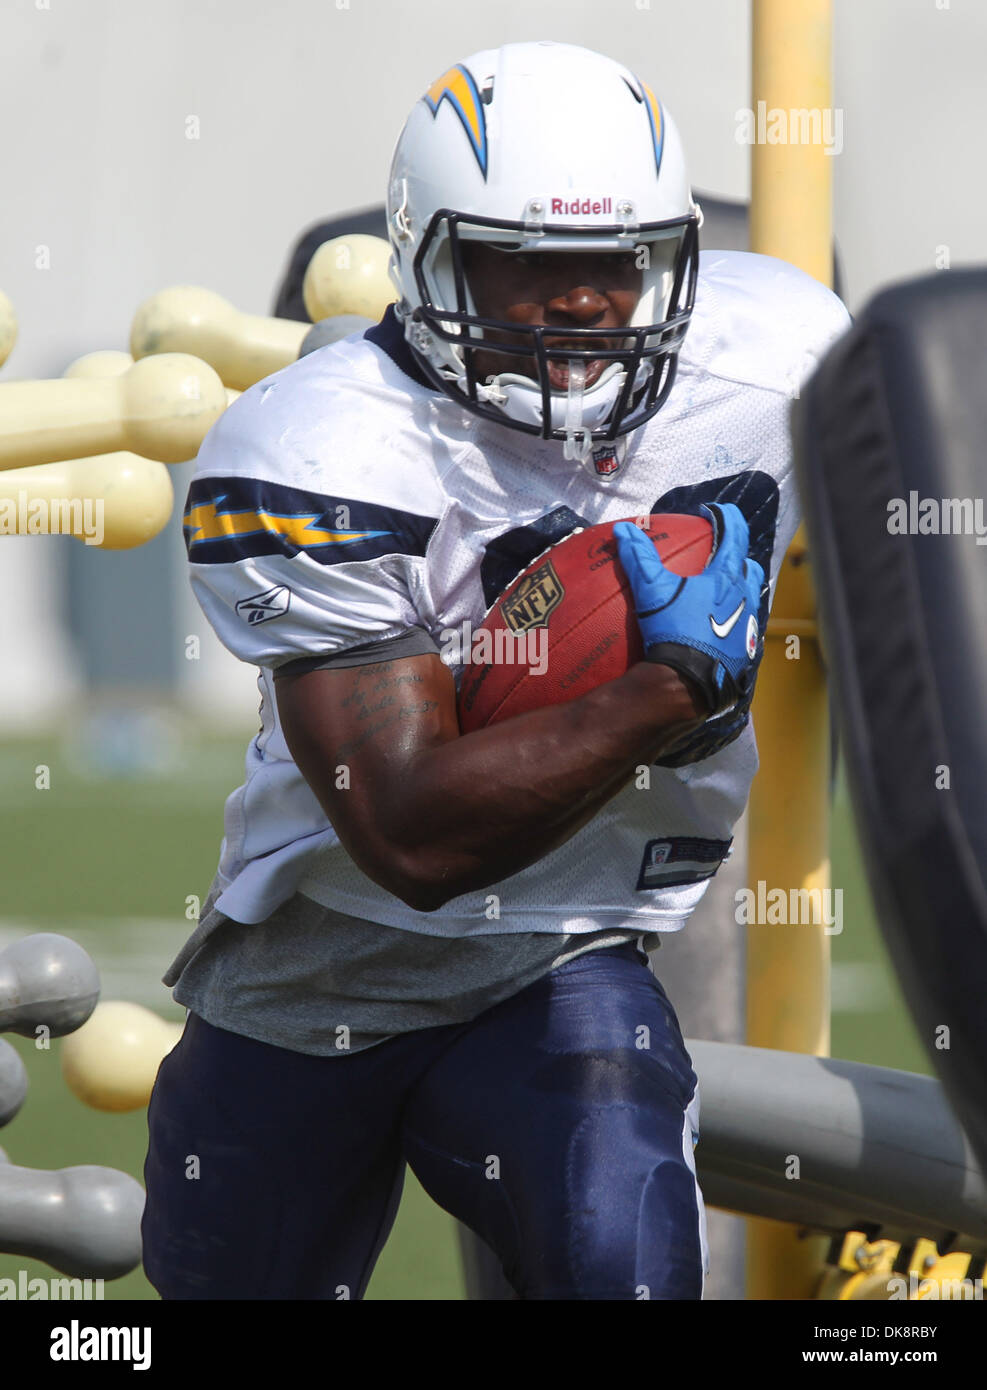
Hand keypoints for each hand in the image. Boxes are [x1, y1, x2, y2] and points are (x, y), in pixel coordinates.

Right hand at [614, 503, 764, 716]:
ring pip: (750, 601)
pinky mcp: (745, 654)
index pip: (735, 534)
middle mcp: (745, 599)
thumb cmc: (674, 632)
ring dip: (738, 592)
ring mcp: (748, 628)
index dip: (726, 517)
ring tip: (719, 595)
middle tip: (721, 558)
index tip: (714, 512)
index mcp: (727, 578)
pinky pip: (743, 632)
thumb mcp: (652, 591)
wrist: (688, 683)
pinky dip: (733, 625)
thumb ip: (639, 558)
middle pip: (749, 569)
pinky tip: (716, 633)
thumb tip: (623, 530)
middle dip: (738, 559)